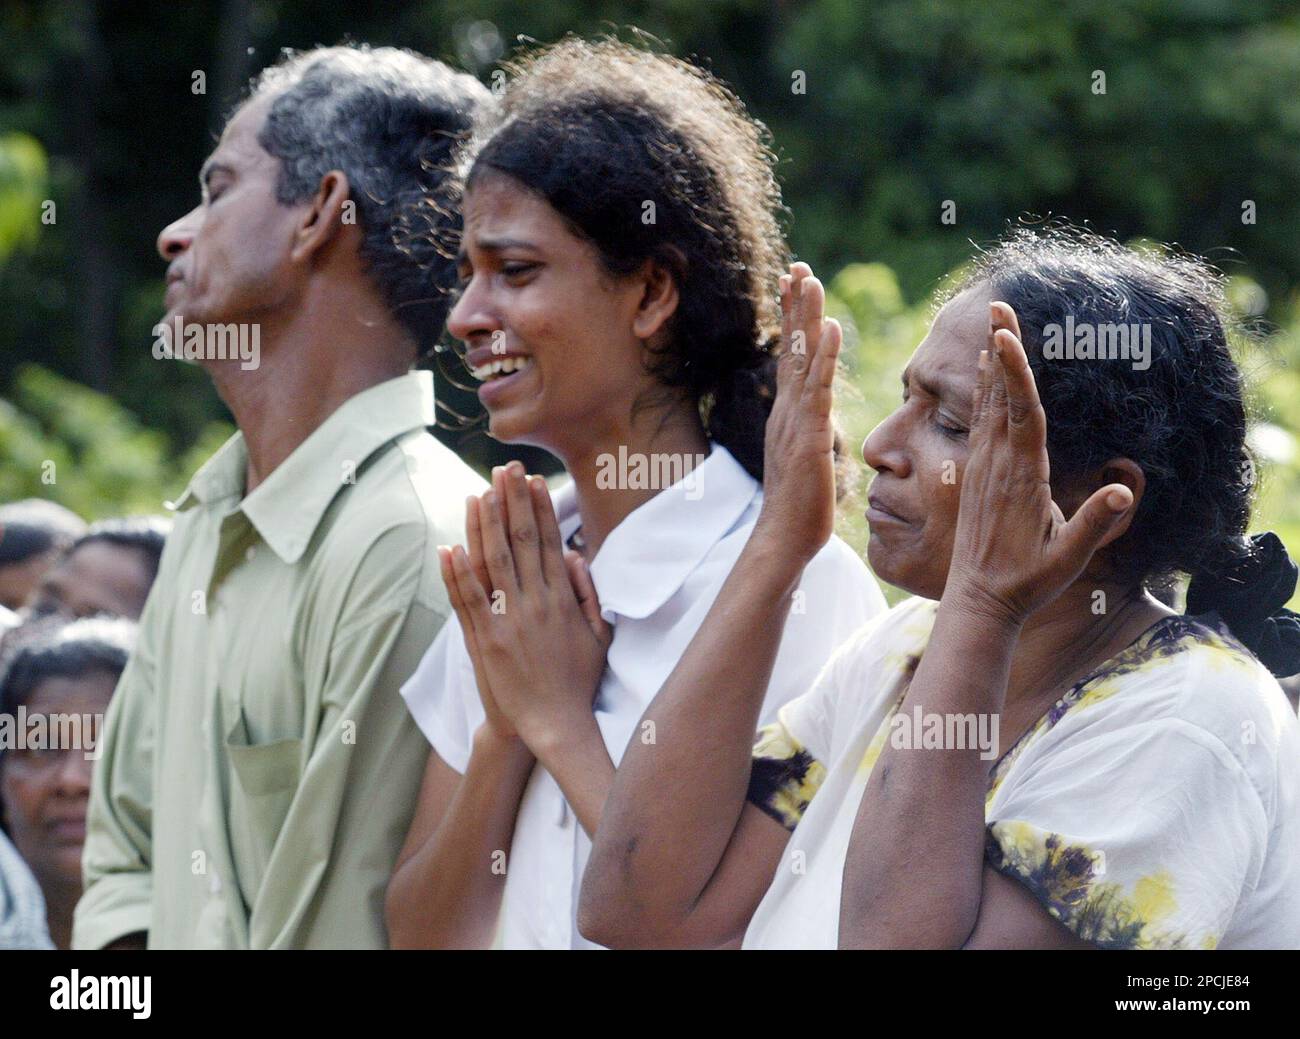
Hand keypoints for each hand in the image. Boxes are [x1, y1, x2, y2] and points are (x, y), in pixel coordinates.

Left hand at [438, 462, 611, 751]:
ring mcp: (510, 621)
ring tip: (477, 493)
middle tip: (505, 469)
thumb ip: (589, 594)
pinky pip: (470, 600)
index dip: (540, 508)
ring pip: (494, 562)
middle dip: (512, 502)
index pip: (549, 542)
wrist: (556, 725)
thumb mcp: (599, 635)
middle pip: (522, 542)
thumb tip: (576, 555)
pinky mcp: (488, 641)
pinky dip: (457, 573)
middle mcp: (537, 603)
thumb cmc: (578, 681)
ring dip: (484, 526)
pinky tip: (449, 546)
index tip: (534, 480)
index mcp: (563, 599)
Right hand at [752, 262, 842, 564]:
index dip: (792, 321)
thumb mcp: (806, 461)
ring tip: (810, 279)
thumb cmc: (799, 508)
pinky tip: (831, 327)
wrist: (784, 538)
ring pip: (800, 359)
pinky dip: (822, 356)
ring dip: (805, 317)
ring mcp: (795, 420)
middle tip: (798, 265)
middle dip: (794, 305)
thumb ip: (809, 436)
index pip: (789, 358)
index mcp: (787, 415)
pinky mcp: (808, 435)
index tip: (795, 285)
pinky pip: (817, 388)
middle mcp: (786, 410)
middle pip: (790, 347)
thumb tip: (815, 425)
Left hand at [944, 302, 1133, 625]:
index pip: (1019, 413)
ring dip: (989, 363)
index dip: (1012, 372)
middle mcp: (998, 464)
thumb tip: (1125, 490)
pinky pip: (979, 422)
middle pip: (1000, 396)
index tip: (1001, 335)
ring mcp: (984, 468)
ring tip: (992, 321)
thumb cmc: (1027, 582)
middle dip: (999, 349)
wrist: (979, 603)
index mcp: (1021, 476)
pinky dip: (982, 391)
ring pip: (987, 405)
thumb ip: (1096, 523)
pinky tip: (982, 369)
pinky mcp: (977, 474)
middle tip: (997, 305)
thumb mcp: (1068, 558)